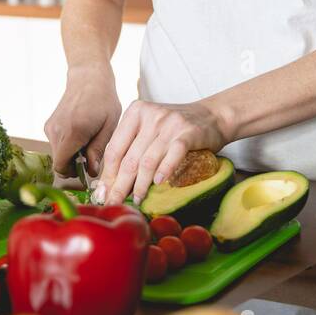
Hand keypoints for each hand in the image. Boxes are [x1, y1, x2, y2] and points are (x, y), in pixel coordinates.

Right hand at [44, 65, 121, 176]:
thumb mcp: (109, 126)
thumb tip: (91, 172)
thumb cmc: (104, 100)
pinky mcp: (49, 125)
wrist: (88, 77)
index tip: (88, 169)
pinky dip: (67, 146)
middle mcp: (57, 130)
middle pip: (59, 162)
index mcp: (74, 132)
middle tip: (91, 156)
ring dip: (71, 155)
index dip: (74, 173)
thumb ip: (98, 150)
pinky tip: (81, 135)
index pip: (62, 166)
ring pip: (57, 154)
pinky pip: (56, 145)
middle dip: (74, 165)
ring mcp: (50, 127)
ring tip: (88, 142)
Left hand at [93, 99, 228, 206]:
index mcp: (135, 112)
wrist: (212, 116)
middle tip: (114, 203)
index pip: (114, 148)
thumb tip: (109, 183)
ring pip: (148, 160)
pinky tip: (158, 183)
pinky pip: (173, 155)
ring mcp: (170, 124)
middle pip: (129, 158)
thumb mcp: (149, 129)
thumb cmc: (175, 128)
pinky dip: (164, 171)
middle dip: (119, 185)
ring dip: (140, 185)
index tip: (103, 193)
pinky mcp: (188, 133)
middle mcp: (151, 115)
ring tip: (138, 200)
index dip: (107, 174)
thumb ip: (130, 148)